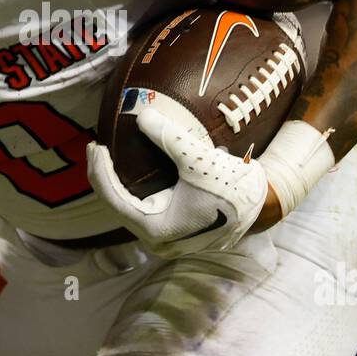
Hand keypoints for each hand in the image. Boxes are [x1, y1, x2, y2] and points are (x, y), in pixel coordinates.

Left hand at [86, 105, 270, 259]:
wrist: (261, 205)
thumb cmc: (232, 187)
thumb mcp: (199, 160)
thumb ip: (170, 138)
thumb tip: (142, 114)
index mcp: (157, 230)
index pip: (114, 200)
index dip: (99, 172)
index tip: (95, 146)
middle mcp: (157, 241)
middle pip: (117, 206)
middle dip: (103, 176)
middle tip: (95, 148)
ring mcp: (165, 239)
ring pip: (130, 209)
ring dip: (117, 183)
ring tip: (107, 157)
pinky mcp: (174, 232)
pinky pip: (144, 209)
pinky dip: (134, 189)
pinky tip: (131, 168)